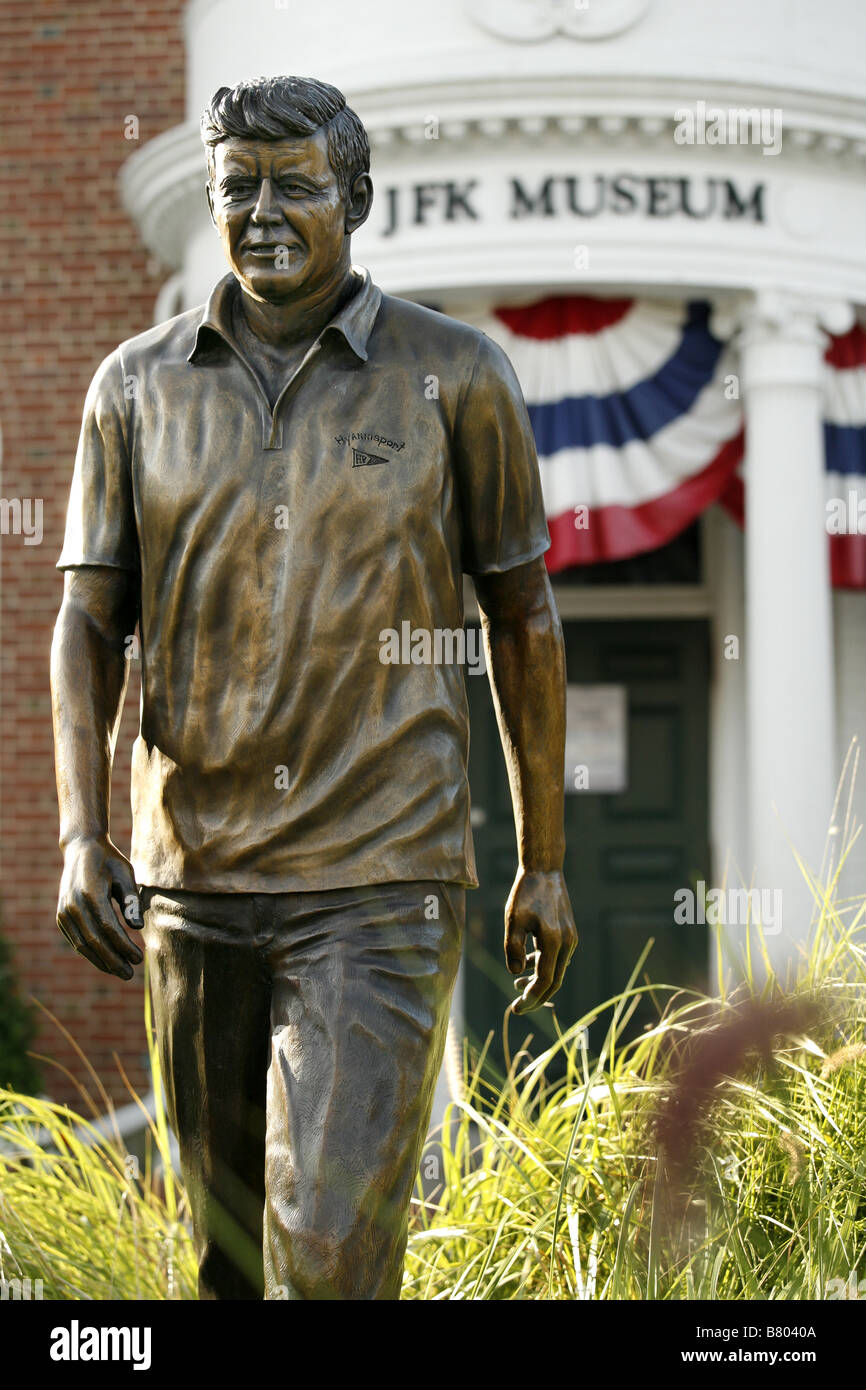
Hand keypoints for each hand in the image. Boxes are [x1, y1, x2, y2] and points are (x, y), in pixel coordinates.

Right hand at [56, 837, 142, 979]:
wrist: (81, 849)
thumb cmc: (109, 861)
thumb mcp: (126, 874)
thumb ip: (131, 900)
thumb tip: (138, 927)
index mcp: (91, 893)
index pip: (108, 928)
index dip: (124, 946)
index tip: (139, 958)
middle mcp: (73, 905)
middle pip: (94, 941)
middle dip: (113, 961)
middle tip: (130, 974)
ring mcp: (64, 912)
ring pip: (82, 945)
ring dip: (102, 961)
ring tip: (120, 972)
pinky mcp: (61, 916)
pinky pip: (76, 940)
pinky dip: (90, 953)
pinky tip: (106, 960)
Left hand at [504, 868, 576, 1014]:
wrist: (545, 870)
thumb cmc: (525, 893)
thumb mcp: (512, 919)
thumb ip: (513, 947)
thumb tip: (515, 973)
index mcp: (554, 941)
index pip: (545, 981)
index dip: (531, 998)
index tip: (516, 1008)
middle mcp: (567, 942)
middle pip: (554, 981)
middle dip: (536, 997)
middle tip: (517, 1007)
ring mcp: (571, 938)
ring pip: (557, 970)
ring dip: (539, 981)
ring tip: (517, 984)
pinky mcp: (569, 933)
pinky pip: (558, 958)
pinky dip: (544, 966)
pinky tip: (527, 963)